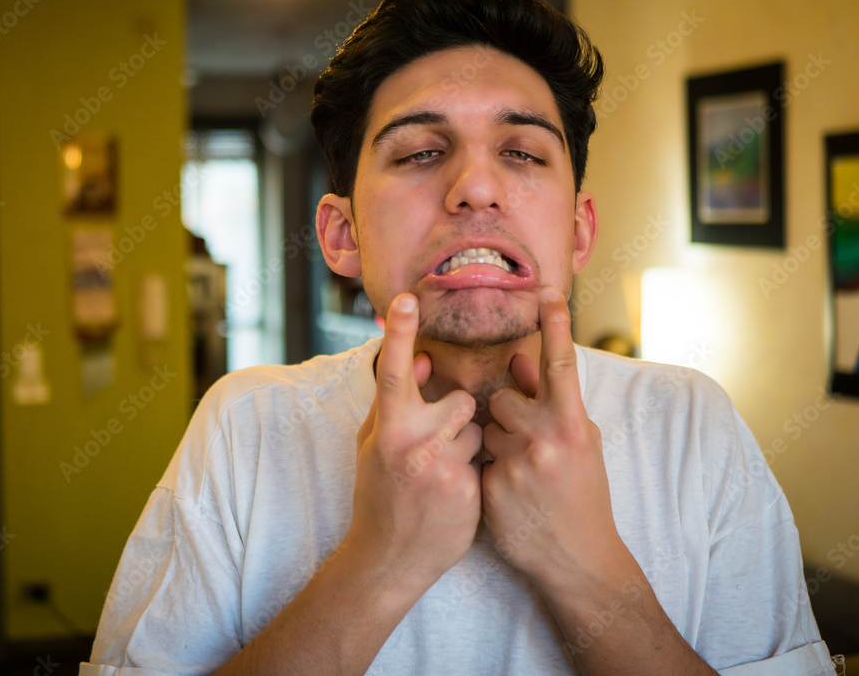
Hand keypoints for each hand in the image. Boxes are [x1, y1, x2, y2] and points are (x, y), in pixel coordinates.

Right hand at [346, 293, 482, 592]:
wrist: (388, 559)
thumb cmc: (377, 493)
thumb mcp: (373, 445)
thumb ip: (395, 400)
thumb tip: (422, 359)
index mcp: (387, 429)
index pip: (394, 371)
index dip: (398, 332)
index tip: (405, 299)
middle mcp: (414, 446)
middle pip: (462, 401)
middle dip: (458, 416)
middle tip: (437, 443)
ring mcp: (443, 470)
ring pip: (478, 431)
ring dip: (468, 445)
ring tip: (443, 473)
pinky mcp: (468, 492)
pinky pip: (484, 460)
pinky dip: (472, 472)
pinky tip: (451, 494)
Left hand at [481, 286, 623, 591]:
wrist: (578, 558)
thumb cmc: (582, 493)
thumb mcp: (579, 442)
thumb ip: (548, 399)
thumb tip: (518, 357)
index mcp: (573, 424)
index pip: (561, 365)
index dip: (556, 325)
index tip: (547, 291)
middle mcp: (546, 440)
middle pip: (501, 399)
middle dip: (506, 415)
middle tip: (527, 445)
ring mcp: (517, 464)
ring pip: (484, 429)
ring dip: (495, 443)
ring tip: (523, 474)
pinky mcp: (492, 488)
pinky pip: (477, 460)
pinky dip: (488, 471)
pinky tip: (511, 494)